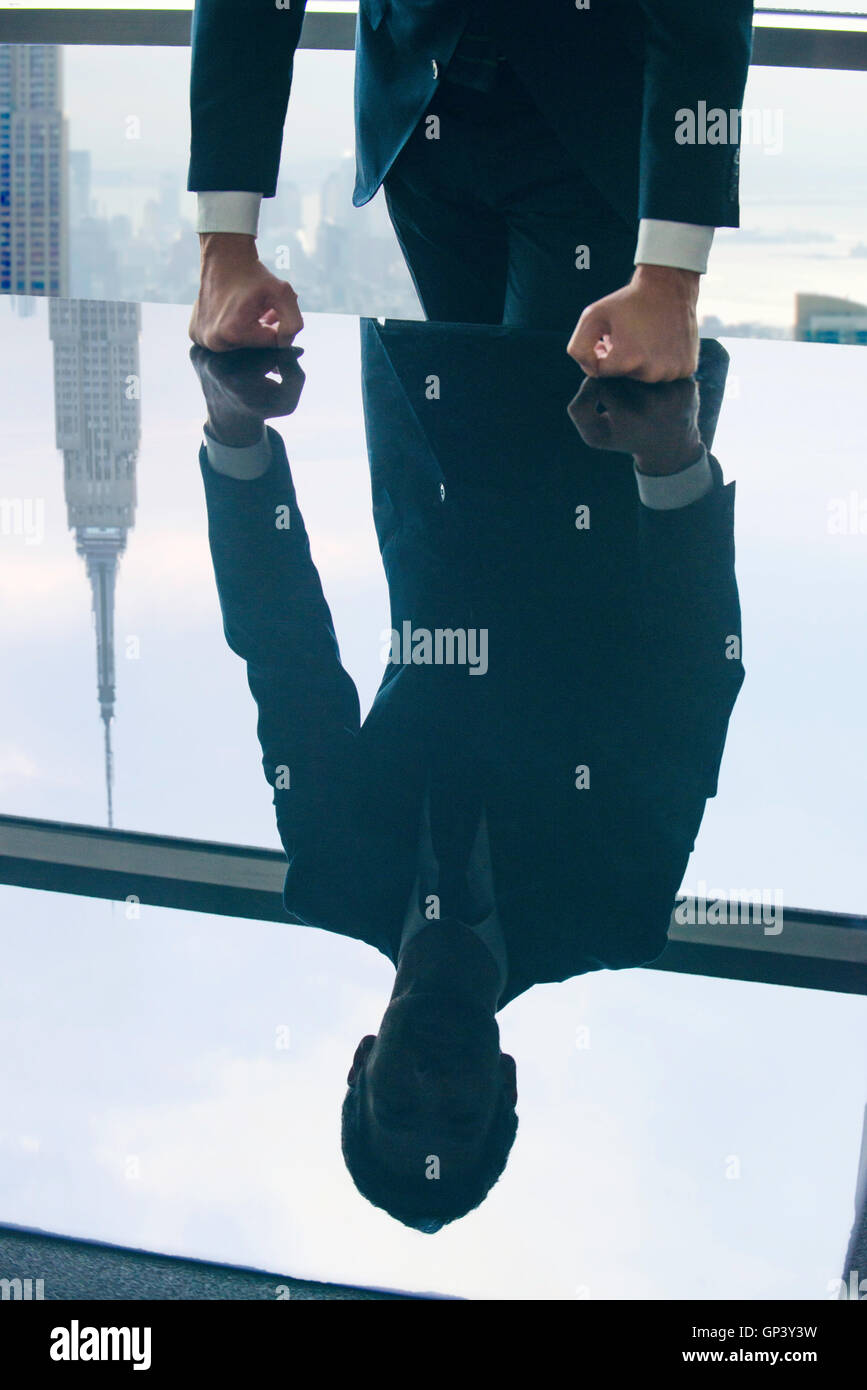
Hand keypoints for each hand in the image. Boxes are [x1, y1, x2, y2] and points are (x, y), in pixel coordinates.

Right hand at [189, 233, 302, 350]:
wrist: (224, 256)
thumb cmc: (254, 275)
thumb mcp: (283, 293)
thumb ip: (293, 323)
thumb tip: (283, 345)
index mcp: (233, 333)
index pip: (271, 344)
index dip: (277, 325)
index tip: (270, 309)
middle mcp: (213, 341)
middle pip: (253, 348)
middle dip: (262, 330)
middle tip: (259, 309)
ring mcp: (201, 339)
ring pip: (239, 345)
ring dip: (248, 331)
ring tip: (245, 310)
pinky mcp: (195, 334)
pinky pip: (223, 340)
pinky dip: (231, 330)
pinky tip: (230, 313)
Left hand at [189, 343, 305, 446]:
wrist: (228, 419)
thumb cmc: (262, 406)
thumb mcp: (287, 401)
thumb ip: (295, 376)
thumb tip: (288, 347)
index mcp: (238, 381)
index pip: (268, 352)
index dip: (286, 351)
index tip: (296, 354)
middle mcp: (215, 368)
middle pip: (249, 342)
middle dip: (267, 344)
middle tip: (279, 352)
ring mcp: (201, 360)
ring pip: (235, 337)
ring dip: (251, 341)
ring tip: (262, 353)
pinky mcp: (194, 355)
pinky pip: (221, 339)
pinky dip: (234, 343)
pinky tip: (242, 356)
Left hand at [567, 265, 699, 382]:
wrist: (669, 285)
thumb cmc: (629, 300)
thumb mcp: (592, 316)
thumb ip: (578, 348)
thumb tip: (590, 370)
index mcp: (628, 361)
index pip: (601, 371)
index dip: (602, 351)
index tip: (610, 335)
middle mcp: (652, 372)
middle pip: (624, 376)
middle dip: (622, 358)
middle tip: (631, 334)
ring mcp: (672, 372)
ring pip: (645, 376)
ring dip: (641, 361)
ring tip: (646, 336)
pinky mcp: (687, 368)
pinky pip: (665, 373)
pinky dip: (661, 361)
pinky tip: (663, 341)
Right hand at [568, 375, 702, 474]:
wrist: (669, 449)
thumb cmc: (625, 437)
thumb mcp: (595, 433)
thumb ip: (579, 408)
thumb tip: (593, 376)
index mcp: (626, 416)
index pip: (602, 382)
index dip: (600, 384)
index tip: (606, 396)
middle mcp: (652, 404)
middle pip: (624, 370)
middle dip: (619, 376)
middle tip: (624, 390)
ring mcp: (673, 394)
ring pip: (645, 363)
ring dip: (639, 370)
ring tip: (640, 388)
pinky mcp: (688, 386)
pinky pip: (665, 365)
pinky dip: (659, 371)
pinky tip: (659, 388)